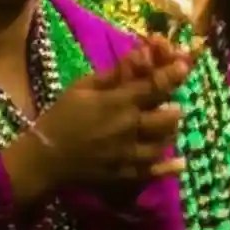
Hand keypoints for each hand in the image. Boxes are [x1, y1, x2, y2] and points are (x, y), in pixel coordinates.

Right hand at [4, 37, 189, 202]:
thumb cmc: (61, 117)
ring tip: (167, 126)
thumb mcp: (82, 88)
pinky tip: (180, 163)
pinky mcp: (126, 174)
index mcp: (118, 103)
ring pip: (164, 142)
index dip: (172, 74)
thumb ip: (114, 74)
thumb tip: (140, 55)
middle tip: (171, 104)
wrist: (45, 157)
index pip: (154, 86)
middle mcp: (130, 127)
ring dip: (169, 131)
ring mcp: (130, 153)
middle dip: (173, 107)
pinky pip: (154, 171)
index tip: (184, 65)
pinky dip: (169, 167)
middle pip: (167, 117)